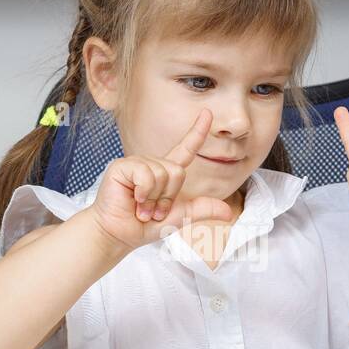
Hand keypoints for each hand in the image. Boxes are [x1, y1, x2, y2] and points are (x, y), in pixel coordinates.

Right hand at [89, 108, 235, 250]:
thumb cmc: (144, 226)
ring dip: (153, 199)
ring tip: (142, 208)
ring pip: (162, 174)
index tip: (207, 113)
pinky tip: (133, 199)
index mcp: (166, 173)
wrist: (119, 235)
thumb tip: (228, 212)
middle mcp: (153, 164)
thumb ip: (202, 210)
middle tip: (152, 210)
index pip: (186, 149)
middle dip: (167, 197)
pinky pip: (145, 174)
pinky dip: (143, 192)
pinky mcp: (122, 167)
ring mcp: (136, 163)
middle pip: (177, 171)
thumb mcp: (180, 217)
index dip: (197, 132)